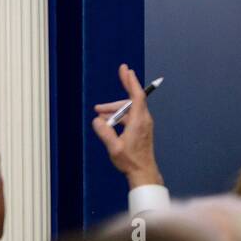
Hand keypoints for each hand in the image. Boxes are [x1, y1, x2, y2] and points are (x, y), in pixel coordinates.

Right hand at [92, 63, 161, 187]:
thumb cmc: (130, 161)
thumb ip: (104, 132)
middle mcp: (144, 120)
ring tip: (99, 118)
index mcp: (139, 121)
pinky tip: (107, 123)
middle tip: (97, 108)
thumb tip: (97, 120)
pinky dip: (118, 118)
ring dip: (113, 112)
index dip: (131, 81)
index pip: (137, 95)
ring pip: (127, 111)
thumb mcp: (114, 147)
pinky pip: (129, 117)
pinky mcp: (142, 129)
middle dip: (112, 105)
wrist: (143, 171)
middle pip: (129, 103)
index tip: (126, 69)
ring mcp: (144, 124)